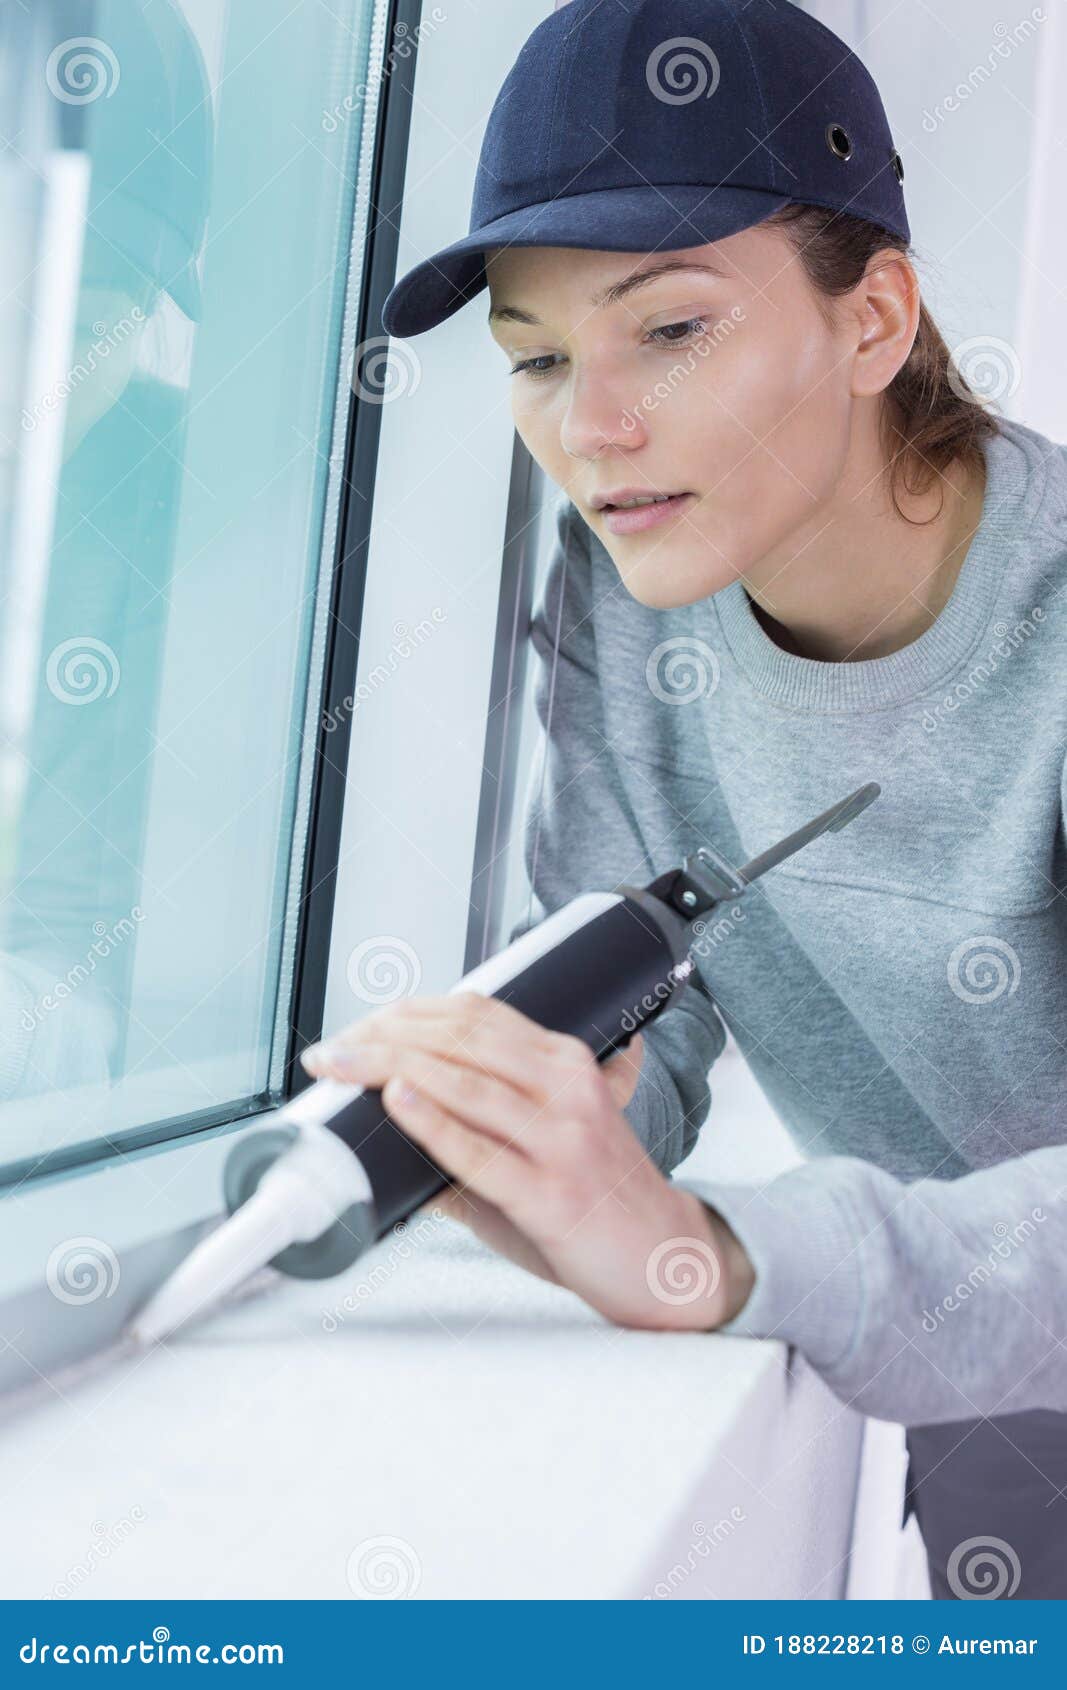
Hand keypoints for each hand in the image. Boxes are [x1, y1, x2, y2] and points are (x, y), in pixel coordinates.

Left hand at [301, 992, 753, 1331]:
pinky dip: (432, 1122)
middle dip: (383, 1035)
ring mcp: (562, 1140)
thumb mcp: (551, 1139)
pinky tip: (396, 1101)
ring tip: (340, 1066)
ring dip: (389, 1066)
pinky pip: (480, 1152)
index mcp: (568, 1064)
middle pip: (462, 1038)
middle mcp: (568, 1089)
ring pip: (465, 1082)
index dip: (408, 1011)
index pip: (477, 1013)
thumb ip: (490, 1120)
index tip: (359, 1025)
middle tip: (332, 1048)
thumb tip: (398, 1121)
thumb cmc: (600, 1198)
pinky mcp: (552, 1195)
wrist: (665, 1257)